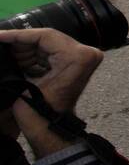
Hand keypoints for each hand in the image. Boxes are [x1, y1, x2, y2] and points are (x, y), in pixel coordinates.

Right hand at [0, 28, 102, 156]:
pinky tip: (16, 59)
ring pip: (47, 46)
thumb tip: (2, 41)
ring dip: (25, 50)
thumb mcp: (24, 81)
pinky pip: (52, 53)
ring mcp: (83, 58)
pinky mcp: (77, 64)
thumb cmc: (38, 111)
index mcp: (78, 56)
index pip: (44, 36)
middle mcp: (85, 53)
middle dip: (20, 43)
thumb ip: (19, 58)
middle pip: (47, 39)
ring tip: (5, 54)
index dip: (18, 35)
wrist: (50, 129)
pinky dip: (34, 56)